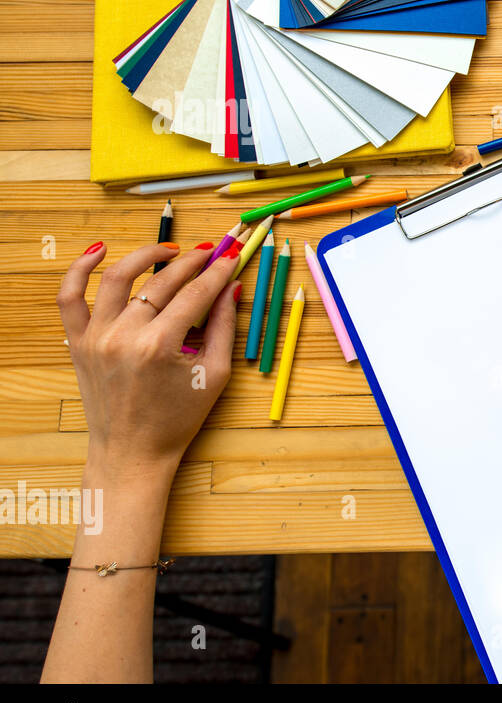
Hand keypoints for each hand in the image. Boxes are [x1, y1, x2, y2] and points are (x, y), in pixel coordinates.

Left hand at [58, 240, 241, 481]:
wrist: (132, 453)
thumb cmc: (177, 420)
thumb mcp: (215, 375)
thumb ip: (225, 327)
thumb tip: (231, 287)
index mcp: (160, 347)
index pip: (195, 294)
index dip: (217, 273)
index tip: (231, 257)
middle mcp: (124, 336)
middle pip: (161, 283)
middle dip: (191, 263)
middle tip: (210, 253)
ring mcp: (96, 337)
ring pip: (118, 279)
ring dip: (144, 255)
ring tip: (168, 250)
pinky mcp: (78, 342)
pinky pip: (70, 297)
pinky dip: (80, 270)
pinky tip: (99, 251)